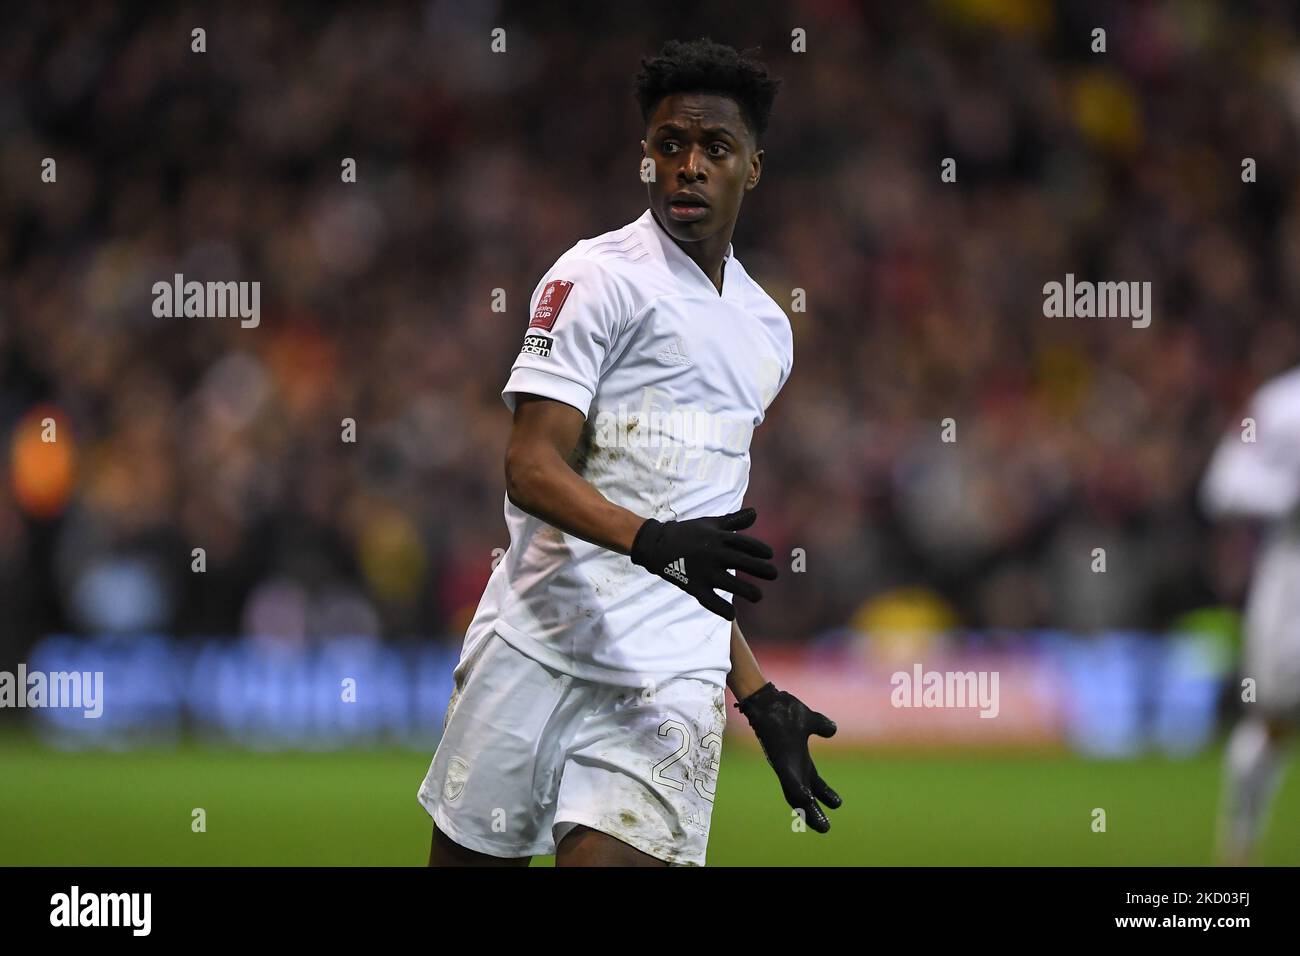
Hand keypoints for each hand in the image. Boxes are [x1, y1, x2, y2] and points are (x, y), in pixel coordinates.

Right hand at [629, 507, 777, 619]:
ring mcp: (703, 571)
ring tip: (758, 596)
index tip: (770, 555)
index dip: (760, 550)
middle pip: (742, 562)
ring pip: (730, 583)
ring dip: (747, 591)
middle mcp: (713, 554)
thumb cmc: (688, 533)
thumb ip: (734, 521)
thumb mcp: (710, 523)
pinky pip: (709, 600)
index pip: (745, 543)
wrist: (657, 544)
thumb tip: (755, 513)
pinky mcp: (693, 585)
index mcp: (718, 537)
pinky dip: (721, 608)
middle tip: (774, 575)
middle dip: (761, 569)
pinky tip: (732, 614)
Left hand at [735, 683, 840, 831]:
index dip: (824, 795)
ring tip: (821, 825)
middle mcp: (791, 766)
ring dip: (808, 810)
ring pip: (796, 795)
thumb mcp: (810, 719)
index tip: (836, 804)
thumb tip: (832, 730)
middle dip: (814, 813)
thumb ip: (821, 726)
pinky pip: (789, 780)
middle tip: (826, 829)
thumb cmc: (784, 709)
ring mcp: (784, 765)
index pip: (813, 783)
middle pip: (804, 796)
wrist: (768, 699)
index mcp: (799, 759)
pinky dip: (798, 791)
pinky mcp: (778, 761)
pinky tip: (808, 800)